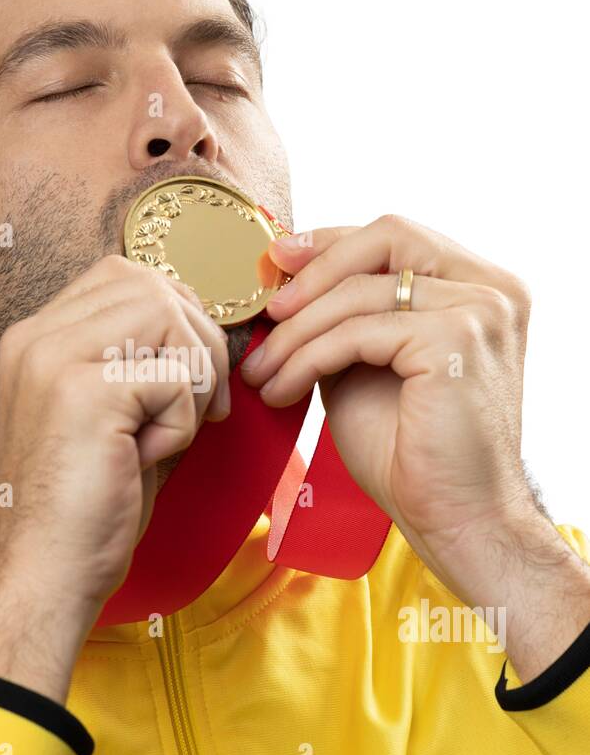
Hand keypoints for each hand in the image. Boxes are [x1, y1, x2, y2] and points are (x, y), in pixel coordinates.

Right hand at [0, 254, 229, 655]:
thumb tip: (208, 330)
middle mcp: (36, 336)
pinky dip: (182, 423)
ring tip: (163, 434)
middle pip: (152, 286)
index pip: (124, 276)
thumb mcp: (110, 417)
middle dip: (198, 343)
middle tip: (201, 407)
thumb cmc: (84, 507)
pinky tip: (145, 458)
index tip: (189, 380)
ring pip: (169, 317)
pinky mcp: (83, 392)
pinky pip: (176, 377)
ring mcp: (53, 359)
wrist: (45, 577)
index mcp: (35, 338)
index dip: (177, 318)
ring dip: (191, 380)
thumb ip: (141, 363)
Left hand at [240, 213, 536, 572]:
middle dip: (313, 271)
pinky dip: (308, 358)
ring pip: (360, 291)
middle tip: (265, 312)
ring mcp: (479, 310)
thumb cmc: (413, 452)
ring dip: (296, 332)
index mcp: (479, 286)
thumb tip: (283, 277)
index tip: (275, 262)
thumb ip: (345, 317)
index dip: (330, 243)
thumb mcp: (369, 365)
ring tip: (262, 372)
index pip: (397, 236)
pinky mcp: (455, 341)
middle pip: (386, 236)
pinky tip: (282, 389)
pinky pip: (357, 332)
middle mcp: (491, 288)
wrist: (455, 518)